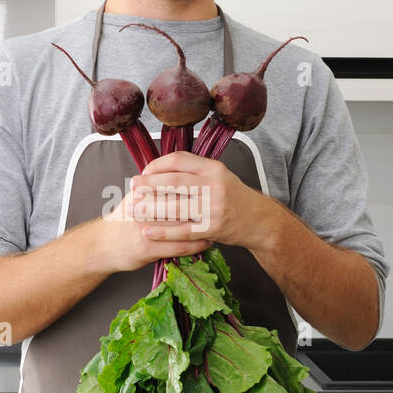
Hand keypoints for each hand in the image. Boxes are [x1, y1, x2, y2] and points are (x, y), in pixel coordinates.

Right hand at [93, 183, 212, 273]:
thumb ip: (156, 185)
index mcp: (141, 191)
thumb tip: (182, 171)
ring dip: (203, 225)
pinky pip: (178, 245)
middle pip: (180, 201)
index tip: (213, 186)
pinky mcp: (147, 248)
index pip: (173, 182)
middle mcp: (142, 207)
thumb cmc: (123, 220)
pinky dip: (196, 244)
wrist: (102, 245)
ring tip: (218, 224)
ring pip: (182, 224)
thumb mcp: (135, 196)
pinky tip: (207, 242)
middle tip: (221, 204)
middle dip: (203, 203)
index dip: (195, 184)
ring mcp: (144, 228)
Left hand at [129, 151, 274, 250]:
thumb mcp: (219, 176)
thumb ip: (194, 170)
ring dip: (150, 209)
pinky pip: (182, 231)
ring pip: (174, 207)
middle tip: (132, 187)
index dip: (156, 166)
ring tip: (133, 210)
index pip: (178, 160)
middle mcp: (214, 186)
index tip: (144, 172)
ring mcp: (214, 208)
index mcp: (213, 168)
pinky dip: (162, 232)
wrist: (260, 221)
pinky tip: (147, 230)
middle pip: (173, 182)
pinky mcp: (212, 229)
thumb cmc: (235, 197)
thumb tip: (160, 168)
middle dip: (148, 185)